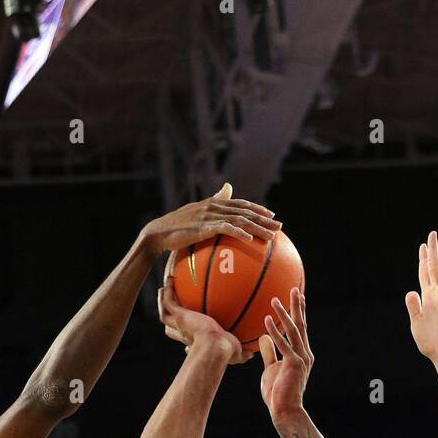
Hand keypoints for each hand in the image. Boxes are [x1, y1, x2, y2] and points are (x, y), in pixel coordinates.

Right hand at [139, 182, 280, 258]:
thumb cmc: (174, 228)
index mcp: (213, 204)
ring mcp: (209, 215)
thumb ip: (210, 208)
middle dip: (264, 218)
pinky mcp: (204, 226)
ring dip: (257, 227)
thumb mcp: (194, 217)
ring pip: (240, 220)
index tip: (271, 215)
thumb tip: (222, 198)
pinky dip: (239, 232)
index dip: (257, 208)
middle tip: (280, 226)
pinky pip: (226, 229)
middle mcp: (214, 206)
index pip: (240, 204)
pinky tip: (250, 240)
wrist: (158, 233)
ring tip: (272, 236)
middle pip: (245, 211)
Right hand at [158, 277, 252, 364]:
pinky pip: (168, 302)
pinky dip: (167, 292)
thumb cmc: (226, 353)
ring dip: (162, 302)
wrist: (215, 347)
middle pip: (170, 328)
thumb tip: (251, 354)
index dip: (184, 339)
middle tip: (169, 308)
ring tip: (163, 289)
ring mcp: (180, 324)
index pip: (186, 341)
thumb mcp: (237, 354)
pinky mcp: (179, 316)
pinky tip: (169, 281)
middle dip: (168, 319)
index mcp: (196, 343)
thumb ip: (243, 353)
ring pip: (164, 314)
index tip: (186, 338)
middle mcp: (185, 334)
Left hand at [259, 288, 312, 423]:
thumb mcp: (271, 369)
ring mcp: (300, 358)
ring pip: (293, 331)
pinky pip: (283, 345)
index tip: (297, 297)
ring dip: (284, 314)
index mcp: (300, 353)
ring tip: (275, 300)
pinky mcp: (294, 364)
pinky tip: (267, 320)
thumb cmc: (278, 392)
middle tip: (294, 289)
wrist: (285, 411)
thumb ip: (269, 353)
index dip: (299, 312)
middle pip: (301, 325)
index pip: (300, 329)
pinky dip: (275, 332)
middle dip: (297, 306)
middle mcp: (304, 353)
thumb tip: (263, 337)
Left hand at [405, 232, 437, 363]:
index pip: (424, 275)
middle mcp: (436, 295)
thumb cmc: (430, 342)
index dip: (423, 260)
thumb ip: (413, 306)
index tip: (423, 246)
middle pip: (434, 267)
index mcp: (427, 299)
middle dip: (433, 251)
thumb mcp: (416, 323)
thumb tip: (410, 291)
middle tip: (433, 234)